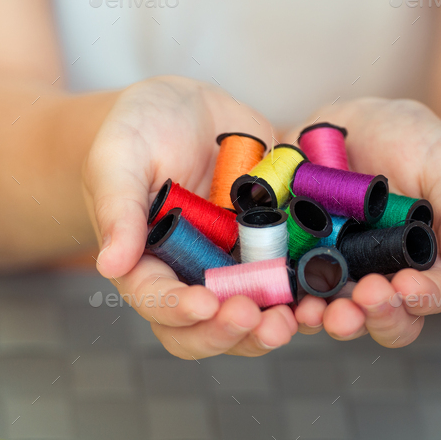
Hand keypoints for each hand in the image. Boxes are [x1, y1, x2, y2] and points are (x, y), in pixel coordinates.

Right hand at [83, 76, 296, 357]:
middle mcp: (193, 269)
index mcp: (148, 260)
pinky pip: (291, 269)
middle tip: (261, 322)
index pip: (157, 300)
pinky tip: (329, 282)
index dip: (178, 310)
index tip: (203, 304)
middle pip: (209, 323)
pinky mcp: (271, 237)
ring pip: (256, 307)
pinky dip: (310, 283)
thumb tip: (111, 263)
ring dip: (277, 320)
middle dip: (234, 331)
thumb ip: (118, 207)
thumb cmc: (139, 129)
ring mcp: (235, 256)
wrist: (188, 109)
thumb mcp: (118, 158)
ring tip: (300, 316)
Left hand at [288, 97, 440, 345]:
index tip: (406, 286)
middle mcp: (377, 272)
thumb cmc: (414, 140)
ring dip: (322, 316)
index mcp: (420, 261)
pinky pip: (287, 278)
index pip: (428, 295)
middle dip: (371, 314)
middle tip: (363, 298)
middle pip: (378, 313)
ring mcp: (334, 263)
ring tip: (315, 311)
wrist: (360, 120)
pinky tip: (278, 289)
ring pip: (330, 306)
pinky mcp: (296, 248)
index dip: (420, 298)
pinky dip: (283, 290)